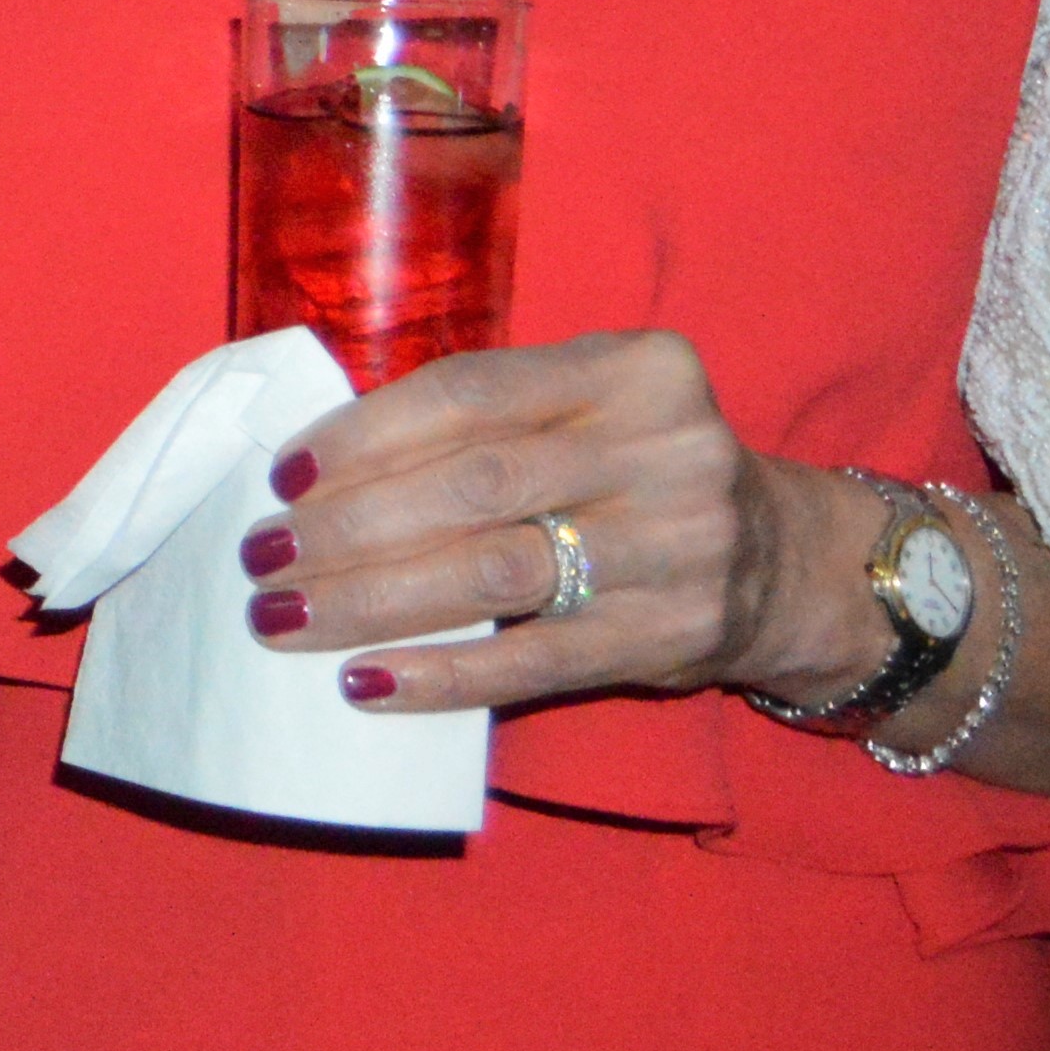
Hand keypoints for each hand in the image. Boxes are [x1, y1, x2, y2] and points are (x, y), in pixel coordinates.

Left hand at [237, 331, 869, 715]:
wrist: (786, 563)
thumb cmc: (636, 472)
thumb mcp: (590, 409)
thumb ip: (489, 417)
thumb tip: (322, 465)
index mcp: (634, 369)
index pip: (471, 392)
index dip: (366, 435)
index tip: (284, 475)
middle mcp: (666, 450)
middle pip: (473, 486)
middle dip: (349, 526)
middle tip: (263, 557)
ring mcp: (678, 548)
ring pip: (492, 573)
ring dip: (372, 600)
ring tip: (287, 616)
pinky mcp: (670, 636)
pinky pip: (534, 662)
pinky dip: (440, 674)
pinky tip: (366, 681)